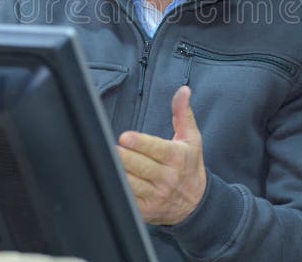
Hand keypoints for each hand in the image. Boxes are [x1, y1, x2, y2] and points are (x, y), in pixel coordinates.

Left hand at [117, 85, 206, 224]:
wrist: (196, 203)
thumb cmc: (190, 165)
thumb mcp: (191, 138)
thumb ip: (183, 113)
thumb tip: (183, 90)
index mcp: (177, 158)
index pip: (157, 149)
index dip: (140, 144)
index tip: (125, 138)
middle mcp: (167, 178)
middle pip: (141, 167)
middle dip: (124, 158)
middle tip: (110, 149)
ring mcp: (156, 196)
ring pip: (132, 184)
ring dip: (118, 173)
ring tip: (104, 162)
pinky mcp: (146, 210)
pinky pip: (129, 200)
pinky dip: (118, 191)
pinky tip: (108, 179)